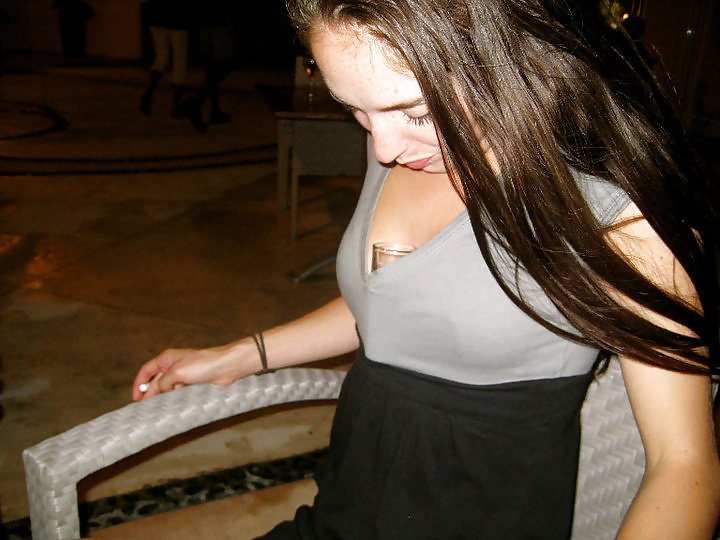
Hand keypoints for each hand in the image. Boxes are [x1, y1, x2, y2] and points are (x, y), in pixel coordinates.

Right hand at [132, 340, 254, 400]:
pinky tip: (172, 403)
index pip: (146, 370)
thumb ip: (164, 381)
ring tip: (157, 408)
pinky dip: (174, 396)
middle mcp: (173, 364)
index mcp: (166, 358)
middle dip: (150, 392)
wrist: (224, 366)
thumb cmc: (202, 364)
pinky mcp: (193, 379)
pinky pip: (179, 389)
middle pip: (156, 379)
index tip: (136, 397)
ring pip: (168, 385)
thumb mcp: (177, 372)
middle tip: (145, 407)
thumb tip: (160, 389)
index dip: (139, 383)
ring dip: (162, 395)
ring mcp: (184, 372)